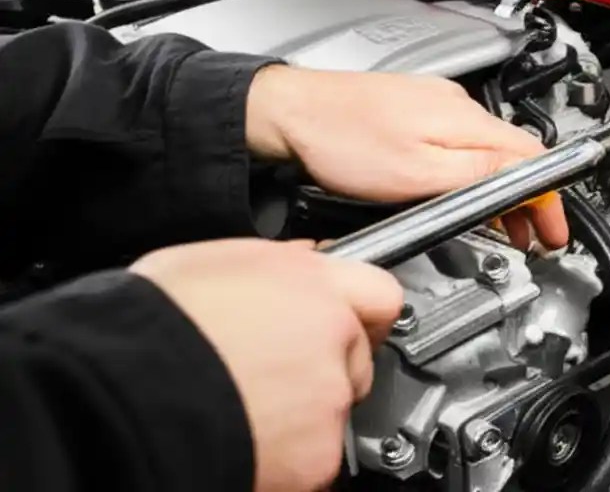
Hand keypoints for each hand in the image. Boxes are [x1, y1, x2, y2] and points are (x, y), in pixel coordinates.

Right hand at [130, 239, 403, 491]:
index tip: (345, 323)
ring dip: (306, 411)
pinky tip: (246, 439)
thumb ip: (272, 266)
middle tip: (273, 373)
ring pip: (337, 405)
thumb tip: (293, 265)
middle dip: (326, 364)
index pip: (378, 292)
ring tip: (246, 408)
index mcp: (309, 281)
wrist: (122, 397)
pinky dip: (290, 456)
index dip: (358, 311)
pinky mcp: (319, 453)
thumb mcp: (207, 263)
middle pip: (356, 353)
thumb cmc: (146, 327)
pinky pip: (318, 455)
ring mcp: (329, 396)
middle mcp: (331, 334)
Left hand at [245, 66, 568, 250]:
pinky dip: (477, 174)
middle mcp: (456, 106)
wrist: (287, 114)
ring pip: (490, 152)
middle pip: (516, 157)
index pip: (532, 159)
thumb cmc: (338, 142)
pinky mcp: (415, 112)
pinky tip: (465, 193)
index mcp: (463, 120)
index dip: (551, 199)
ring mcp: (436, 106)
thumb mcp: (414, 173)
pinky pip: (464, 145)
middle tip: (535, 238)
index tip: (556, 229)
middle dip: (532, 201)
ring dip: (505, 190)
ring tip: (505, 226)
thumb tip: (523, 178)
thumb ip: (476, 175)